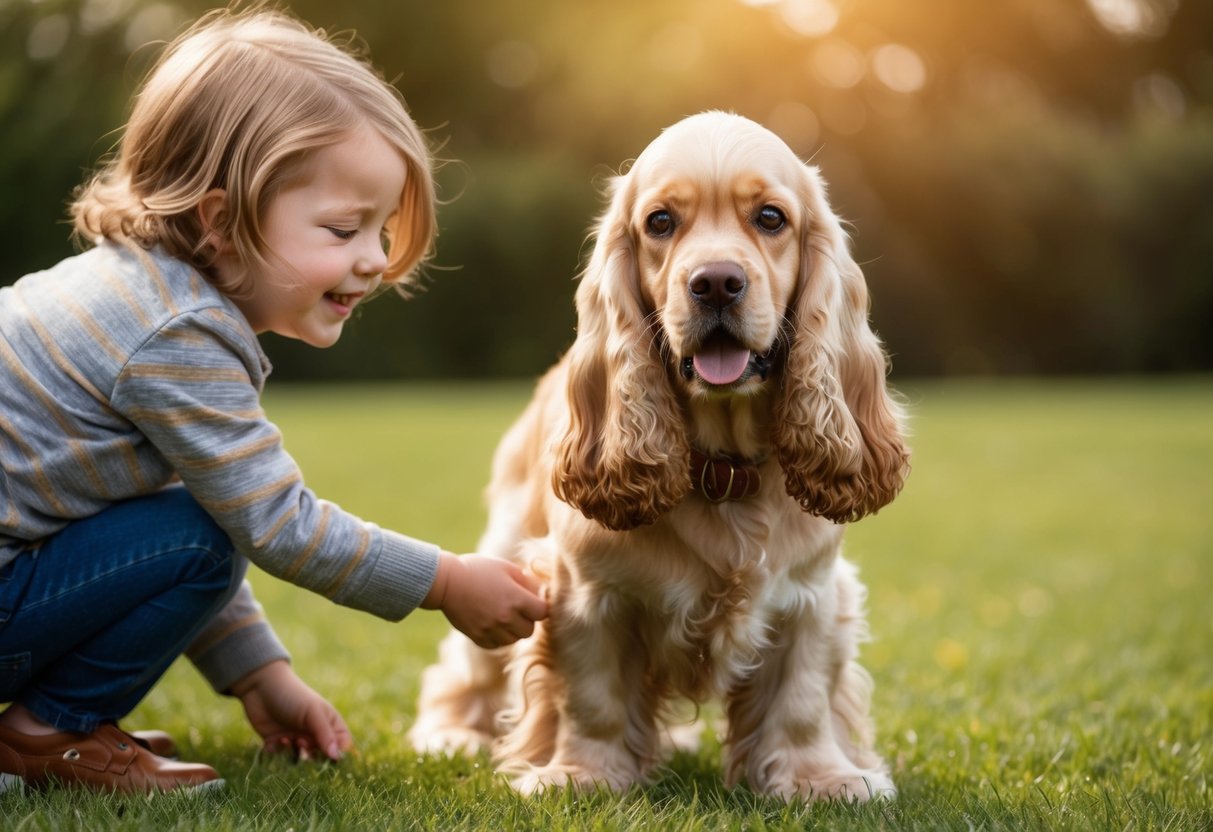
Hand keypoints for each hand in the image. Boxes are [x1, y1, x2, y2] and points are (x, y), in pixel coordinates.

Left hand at [230, 660, 353, 761]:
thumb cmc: (293, 695)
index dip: (338, 753)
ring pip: (299, 760)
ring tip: (287, 740)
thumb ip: (325, 734)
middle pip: (320, 756)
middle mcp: (312, 733)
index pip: (341, 744)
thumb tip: (337, 757)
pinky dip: (277, 755)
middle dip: (312, 756)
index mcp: (327, 723)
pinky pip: (280, 759)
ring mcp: (294, 738)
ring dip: (293, 756)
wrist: (260, 686)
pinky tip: (274, 741)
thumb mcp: (312, 713)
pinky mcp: (276, 743)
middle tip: (302, 744)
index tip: (330, 760)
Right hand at [422, 552, 548, 648]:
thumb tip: (542, 593)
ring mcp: (491, 630)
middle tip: (516, 607)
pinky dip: (498, 636)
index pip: (542, 613)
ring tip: (502, 614)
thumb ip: (528, 582)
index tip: (533, 600)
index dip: (539, 606)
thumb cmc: (478, 570)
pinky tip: (491, 622)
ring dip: (512, 629)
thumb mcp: (507, 568)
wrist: (446, 582)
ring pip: (514, 639)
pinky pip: (497, 644)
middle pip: (530, 630)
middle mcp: (506, 618)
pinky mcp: (478, 638)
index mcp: (516, 599)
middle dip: (527, 619)